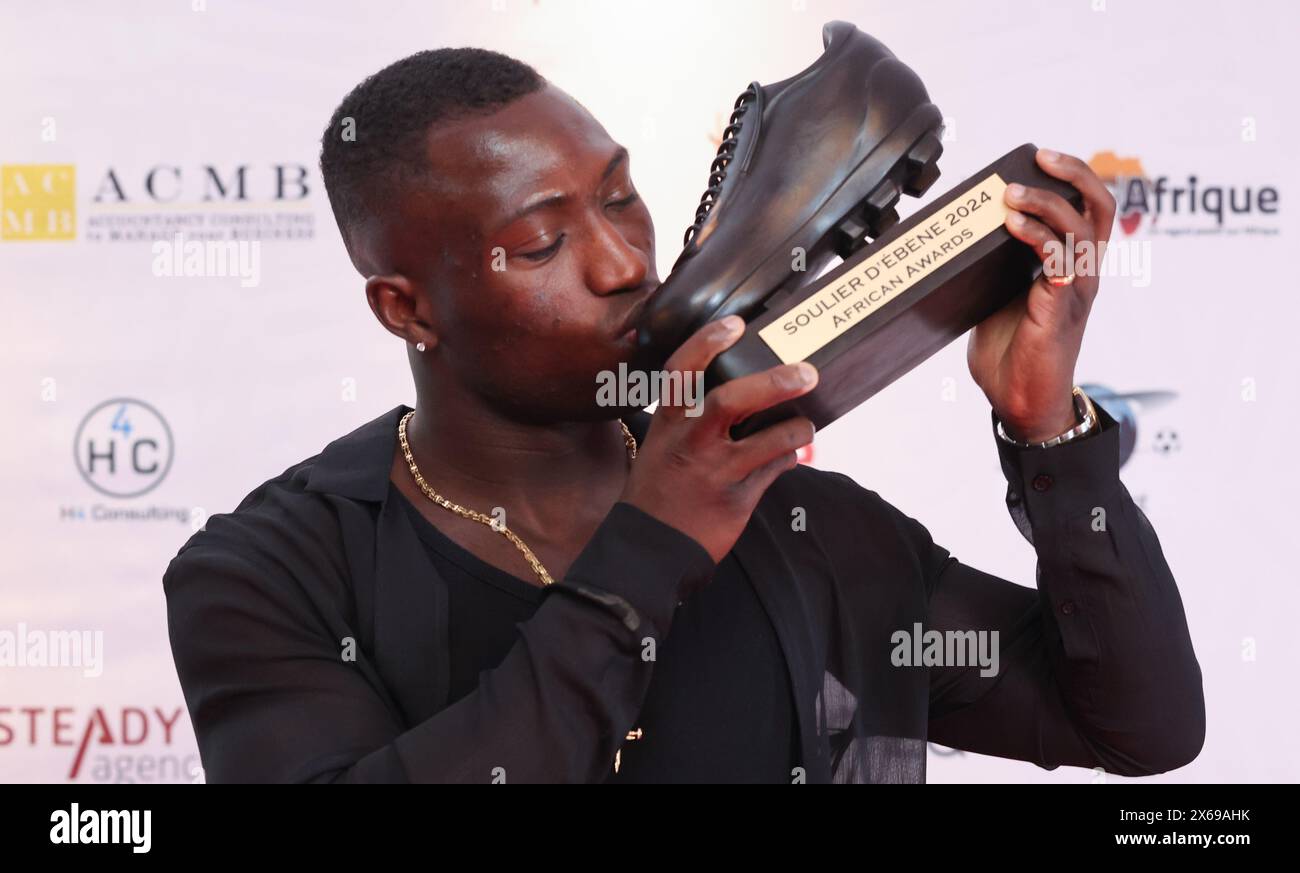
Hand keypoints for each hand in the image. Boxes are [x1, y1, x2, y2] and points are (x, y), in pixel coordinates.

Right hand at [620, 315, 817, 562]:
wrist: (649, 548)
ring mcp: (715, 472)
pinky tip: (788, 456)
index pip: (683, 371)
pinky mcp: (737, 501)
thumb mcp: (661, 444)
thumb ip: (690, 417)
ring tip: (806, 424)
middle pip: (732, 400)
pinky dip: (787, 459)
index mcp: (669, 423)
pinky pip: (775, 471)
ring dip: (797, 428)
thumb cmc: (656, 490)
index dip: (708, 342)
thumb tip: (736, 389)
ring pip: (770, 440)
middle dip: (774, 382)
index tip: (736, 324)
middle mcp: (691, 442)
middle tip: (807, 372)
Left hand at [967, 148, 1115, 442]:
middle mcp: (1083, 274)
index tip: (1039, 158)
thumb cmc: (1011, 355)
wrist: (1022, 405)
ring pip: (1079, 229)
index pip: (1090, 209)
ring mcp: (1076, 291)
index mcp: (1073, 267)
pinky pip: (1059, 262)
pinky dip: (1037, 237)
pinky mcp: (1060, 311)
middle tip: (1039, 157)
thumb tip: (961, 234)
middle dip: (1074, 173)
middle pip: (1100, 206)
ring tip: (1010, 193)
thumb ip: (994, 266)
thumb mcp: (999, 297)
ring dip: (1044, 203)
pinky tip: (1011, 225)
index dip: (1073, 177)